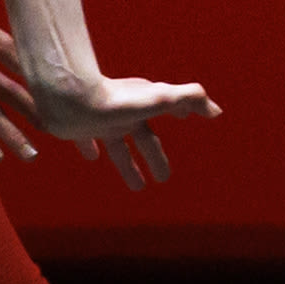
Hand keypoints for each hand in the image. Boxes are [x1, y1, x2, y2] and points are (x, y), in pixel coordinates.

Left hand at [21, 62, 220, 191]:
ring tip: (137, 187)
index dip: (180, 113)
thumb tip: (216, 111)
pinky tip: (91, 158)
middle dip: (154, 158)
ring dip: (127, 164)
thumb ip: (190, 99)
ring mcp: (98, 119)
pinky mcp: (75, 126)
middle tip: (164, 179)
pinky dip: (90, 148)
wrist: (68, 96)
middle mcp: (121, 111)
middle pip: (142, 139)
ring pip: (116, 146)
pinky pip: (84, 139)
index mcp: (142, 105)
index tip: (189, 117)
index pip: (167, 110)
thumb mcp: (159, 99)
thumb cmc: (114, 99)